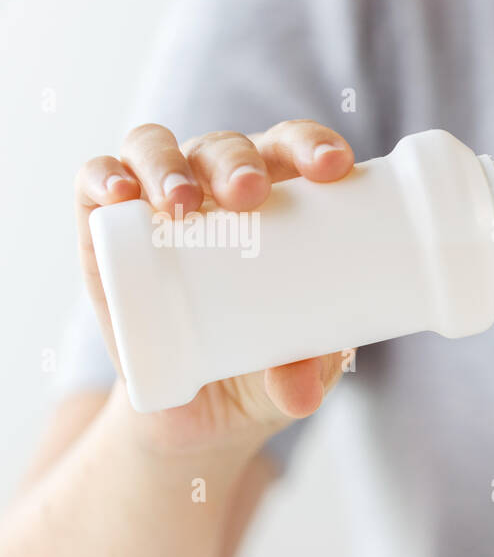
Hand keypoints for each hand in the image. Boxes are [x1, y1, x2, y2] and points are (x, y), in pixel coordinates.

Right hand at [73, 119, 355, 452]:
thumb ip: (307, 372)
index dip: (311, 144)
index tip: (334, 165)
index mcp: (280, 197)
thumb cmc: (270, 363)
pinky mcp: (106, 232)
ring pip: (158, 152)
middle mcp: (216, 186)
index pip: (294, 150)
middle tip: (249, 194)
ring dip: (167, 165)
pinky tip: (117, 191)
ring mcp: (159, 202)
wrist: (202, 412)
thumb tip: (302, 394)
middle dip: (236, 161)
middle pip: (226, 148)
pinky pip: (95, 185)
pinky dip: (102, 177)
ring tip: (180, 202)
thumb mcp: (300, 370)